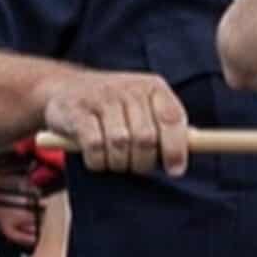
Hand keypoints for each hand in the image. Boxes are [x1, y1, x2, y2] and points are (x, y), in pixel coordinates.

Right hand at [41, 71, 188, 175]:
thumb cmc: (111, 105)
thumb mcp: (142, 104)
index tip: (175, 170)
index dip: (176, 148)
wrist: (63, 87)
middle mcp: (128, 88)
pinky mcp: (77, 112)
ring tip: (116, 163)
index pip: (172, 119)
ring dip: (119, 163)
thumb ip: (164, 122)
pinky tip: (97, 160)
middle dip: (143, 162)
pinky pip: (94, 146)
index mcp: (152, 87)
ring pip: (120, 144)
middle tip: (137, 166)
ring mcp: (101, 99)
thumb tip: (193, 144)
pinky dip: (98, 161)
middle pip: (146, 138)